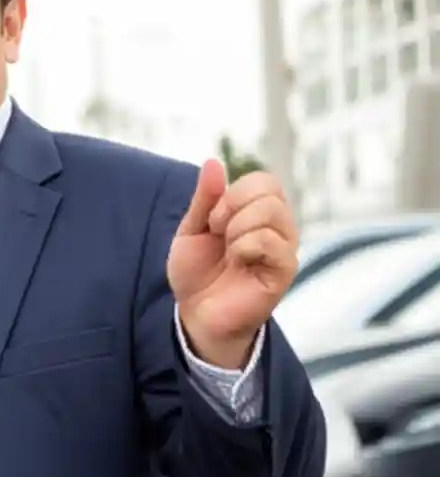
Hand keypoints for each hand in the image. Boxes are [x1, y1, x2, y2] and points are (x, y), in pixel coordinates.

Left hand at [167, 160, 298, 367]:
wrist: (196, 313)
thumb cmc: (198, 272)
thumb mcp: (192, 229)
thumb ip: (205, 197)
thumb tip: (213, 163)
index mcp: (258, 213)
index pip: (263, 180)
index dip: (232, 193)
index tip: (212, 219)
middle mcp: (278, 227)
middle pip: (269, 189)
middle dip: (231, 206)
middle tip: (218, 234)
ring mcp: (284, 248)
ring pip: (271, 211)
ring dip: (237, 228)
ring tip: (229, 251)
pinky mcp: (284, 270)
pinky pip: (272, 241)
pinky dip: (245, 246)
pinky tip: (238, 262)